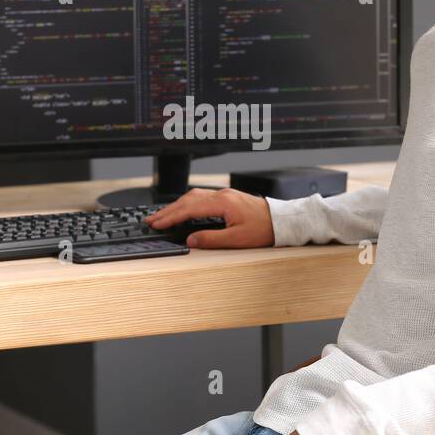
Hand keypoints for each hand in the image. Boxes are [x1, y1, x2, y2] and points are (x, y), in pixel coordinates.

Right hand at [143, 187, 274, 248]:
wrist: (282, 221)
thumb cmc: (264, 230)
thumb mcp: (237, 240)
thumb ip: (211, 239)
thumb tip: (190, 240)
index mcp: (222, 203)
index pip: (189, 208)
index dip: (171, 217)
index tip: (157, 223)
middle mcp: (222, 195)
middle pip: (188, 199)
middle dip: (168, 210)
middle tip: (152, 219)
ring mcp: (225, 194)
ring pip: (194, 196)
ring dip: (177, 206)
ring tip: (163, 215)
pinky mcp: (228, 198)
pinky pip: (202, 197)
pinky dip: (188, 204)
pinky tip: (184, 209)